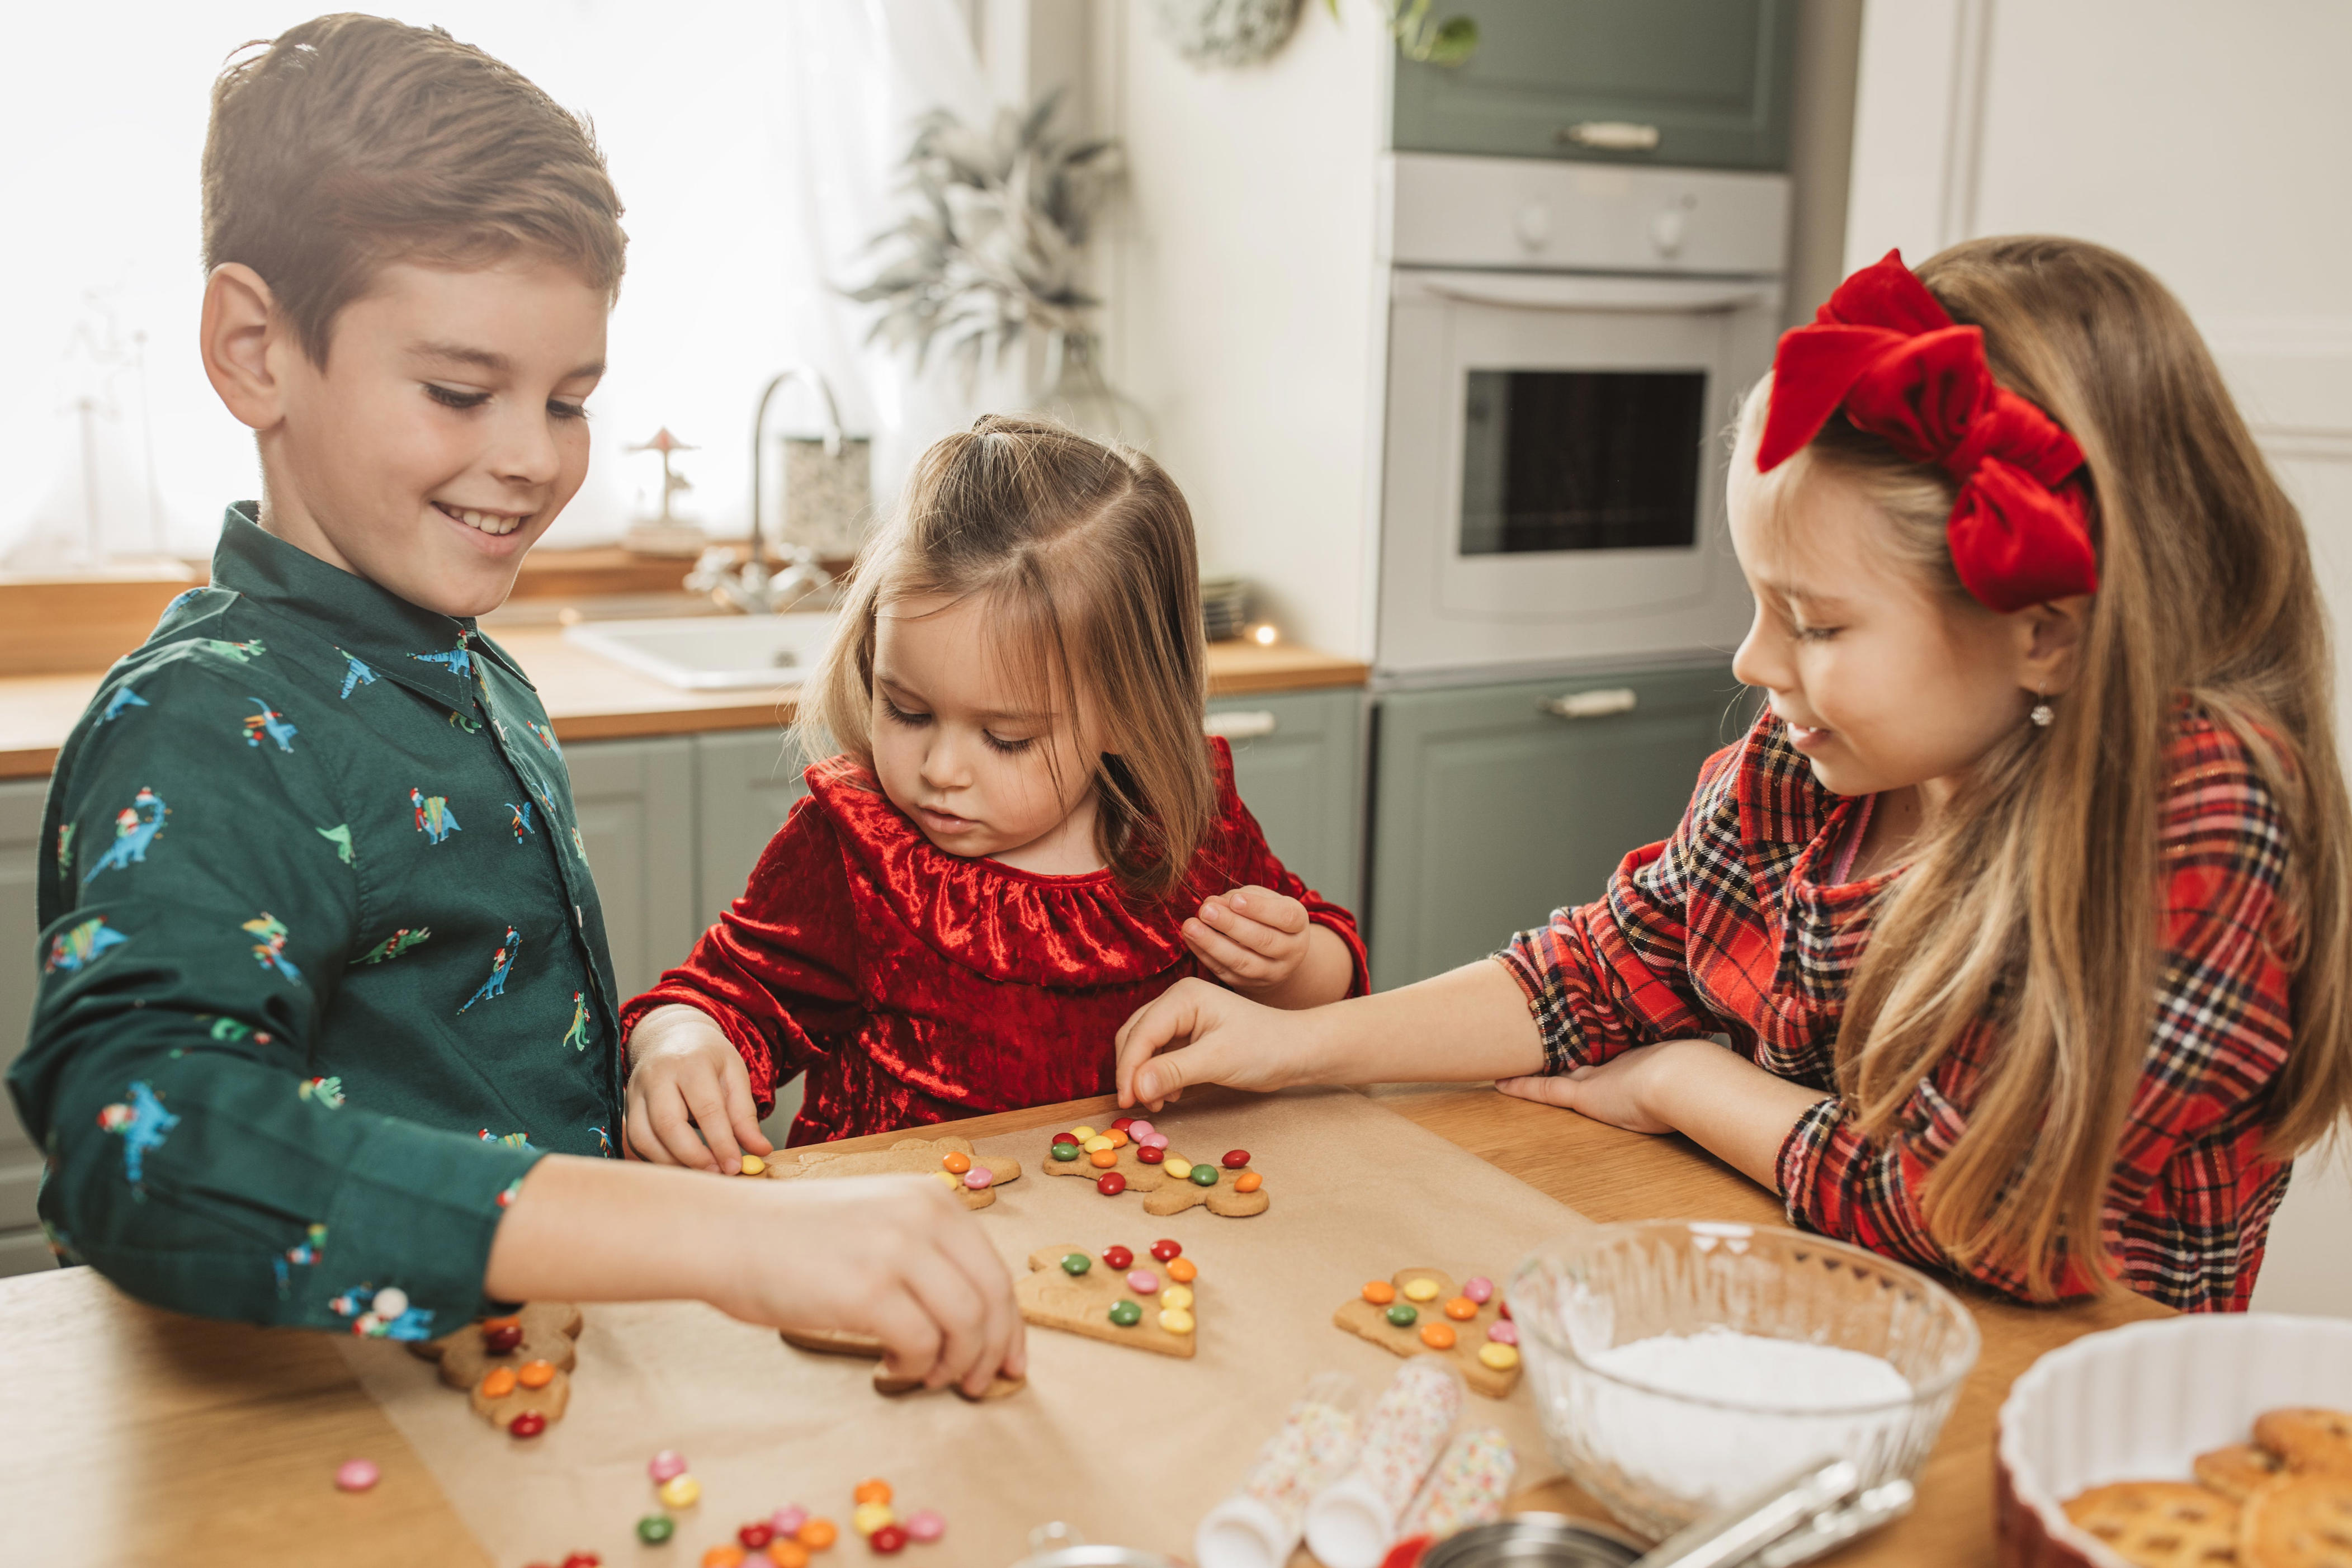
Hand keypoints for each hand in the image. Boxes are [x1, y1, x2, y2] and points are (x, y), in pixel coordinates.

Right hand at [623, 1004, 772, 1172]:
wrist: (670, 1036)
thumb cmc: (707, 1057)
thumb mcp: (734, 1074)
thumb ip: (745, 1114)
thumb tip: (760, 1150)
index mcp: (691, 1063)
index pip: (706, 1109)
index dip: (721, 1143)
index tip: (735, 1167)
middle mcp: (658, 1075)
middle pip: (669, 1125)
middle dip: (694, 1157)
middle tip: (717, 1173)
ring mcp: (636, 1091)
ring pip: (644, 1137)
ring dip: (672, 1163)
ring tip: (700, 1172)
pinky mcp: (626, 1106)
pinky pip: (635, 1141)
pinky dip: (656, 1159)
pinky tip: (680, 1164)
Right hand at [717, 1174, 1026, 1395]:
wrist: (727, 1232)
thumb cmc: (793, 1235)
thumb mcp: (876, 1217)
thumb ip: (924, 1250)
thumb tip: (971, 1316)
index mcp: (932, 1199)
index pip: (996, 1270)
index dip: (1009, 1324)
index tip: (1010, 1358)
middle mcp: (923, 1218)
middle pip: (992, 1299)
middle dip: (993, 1351)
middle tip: (979, 1383)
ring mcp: (896, 1252)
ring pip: (965, 1325)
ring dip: (956, 1365)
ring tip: (930, 1378)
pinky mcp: (867, 1291)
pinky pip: (921, 1345)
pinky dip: (916, 1368)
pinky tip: (892, 1368)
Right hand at [1114, 976, 1321, 1108]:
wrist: (1296, 1051)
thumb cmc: (1264, 1048)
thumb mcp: (1218, 1061)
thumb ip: (1174, 1071)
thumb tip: (1137, 1088)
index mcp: (1183, 997)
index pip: (1141, 1033)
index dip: (1129, 1068)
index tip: (1129, 1102)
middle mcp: (1178, 1001)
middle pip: (1136, 1036)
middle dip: (1133, 1071)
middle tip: (1137, 1105)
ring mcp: (1183, 1017)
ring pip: (1144, 1046)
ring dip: (1144, 1075)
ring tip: (1159, 1102)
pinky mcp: (1189, 1034)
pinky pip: (1160, 1054)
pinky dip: (1158, 1075)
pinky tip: (1171, 1094)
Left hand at [1181, 885, 1311, 995]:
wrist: (1274, 955)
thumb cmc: (1265, 918)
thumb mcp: (1262, 901)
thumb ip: (1240, 898)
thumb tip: (1212, 903)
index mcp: (1298, 925)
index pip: (1285, 917)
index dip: (1260, 909)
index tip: (1234, 899)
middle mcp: (1290, 952)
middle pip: (1263, 940)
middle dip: (1231, 925)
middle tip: (1206, 911)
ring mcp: (1271, 973)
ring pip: (1243, 962)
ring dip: (1213, 944)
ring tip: (1191, 926)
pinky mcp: (1249, 985)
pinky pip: (1225, 972)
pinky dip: (1206, 955)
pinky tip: (1190, 939)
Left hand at [1494, 1039, 1832, 1191]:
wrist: (1696, 1082)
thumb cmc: (1712, 1083)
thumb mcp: (1716, 1078)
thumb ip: (1725, 1089)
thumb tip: (1758, 1099)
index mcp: (1648, 1060)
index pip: (1617, 1048)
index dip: (1604, 1041)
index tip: (1593, 1034)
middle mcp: (1621, 1063)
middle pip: (1586, 1051)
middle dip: (1568, 1044)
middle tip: (1544, 1030)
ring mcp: (1602, 1077)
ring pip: (1562, 1066)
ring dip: (1541, 1061)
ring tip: (1515, 1048)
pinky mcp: (1585, 1094)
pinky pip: (1545, 1091)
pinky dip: (1523, 1088)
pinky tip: (1499, 1085)